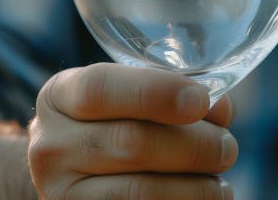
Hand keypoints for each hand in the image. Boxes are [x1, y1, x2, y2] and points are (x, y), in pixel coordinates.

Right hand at [27, 63, 236, 198]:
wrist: (70, 175)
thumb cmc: (109, 124)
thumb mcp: (121, 98)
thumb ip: (165, 93)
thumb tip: (218, 107)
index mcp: (59, 97)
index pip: (100, 88)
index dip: (155, 92)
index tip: (200, 100)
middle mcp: (50, 145)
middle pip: (130, 141)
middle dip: (193, 145)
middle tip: (227, 148)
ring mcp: (60, 192)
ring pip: (140, 191)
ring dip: (195, 188)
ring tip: (220, 184)